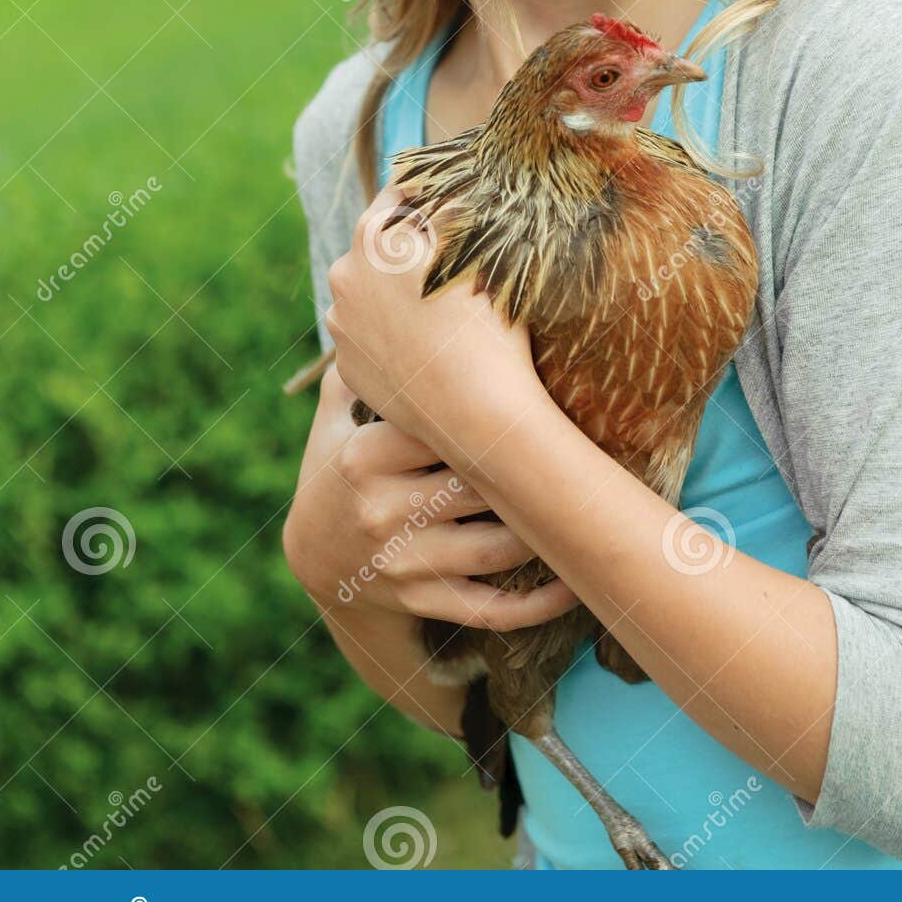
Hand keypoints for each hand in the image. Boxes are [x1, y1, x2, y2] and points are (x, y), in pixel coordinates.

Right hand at [282, 362, 580, 629]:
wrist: (314, 554)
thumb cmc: (342, 463)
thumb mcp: (339, 412)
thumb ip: (368, 360)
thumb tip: (410, 292)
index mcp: (367, 456)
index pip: (440, 429)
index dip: (495, 412)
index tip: (540, 392)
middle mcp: (383, 511)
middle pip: (478, 487)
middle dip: (528, 469)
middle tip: (586, 443)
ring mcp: (404, 563)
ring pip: (496, 549)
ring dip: (545, 530)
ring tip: (587, 501)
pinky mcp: (423, 601)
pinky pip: (490, 609)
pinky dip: (538, 604)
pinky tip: (575, 582)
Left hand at [324, 184, 553, 466]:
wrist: (478, 415)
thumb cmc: (488, 326)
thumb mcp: (480, 252)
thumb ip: (455, 208)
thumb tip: (447, 186)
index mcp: (374, 237)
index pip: (398, 196)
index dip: (428, 198)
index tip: (449, 207)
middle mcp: (344, 277)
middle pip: (380, 247)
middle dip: (411, 251)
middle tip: (455, 266)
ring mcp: (342, 327)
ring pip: (372, 295)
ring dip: (399, 296)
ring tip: (445, 315)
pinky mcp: (349, 370)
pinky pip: (371, 339)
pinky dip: (394, 338)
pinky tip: (429, 350)